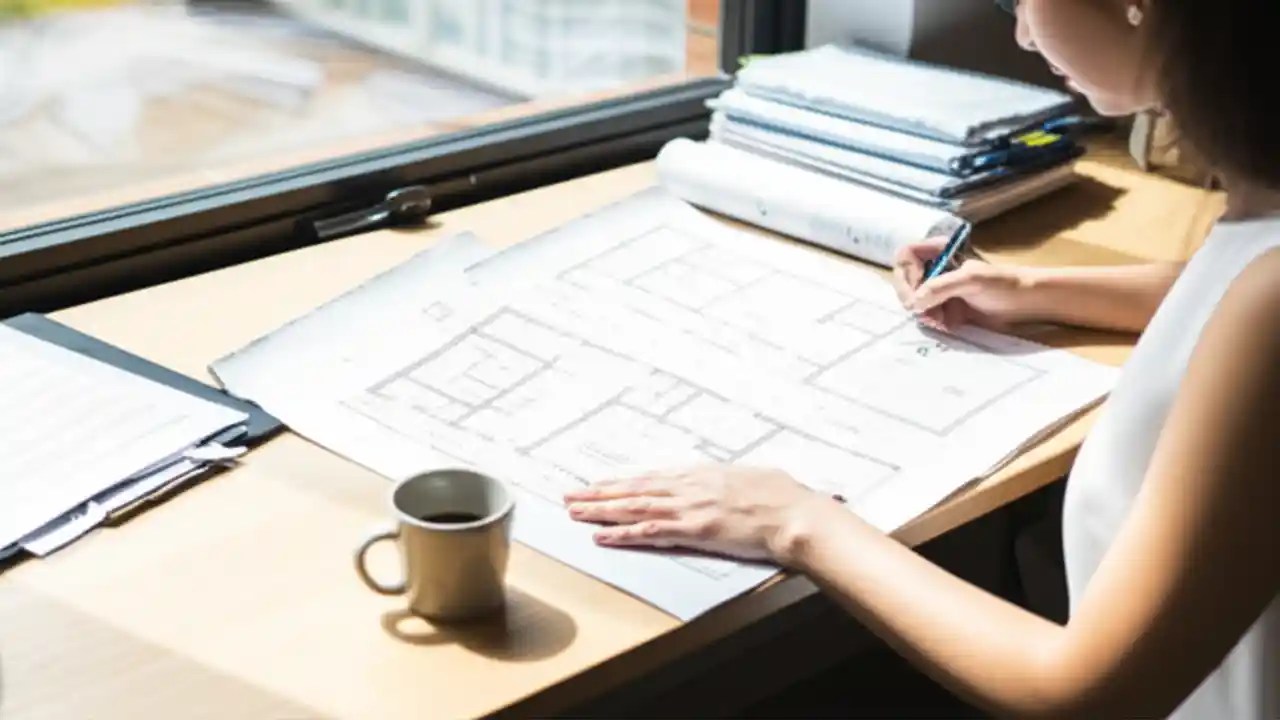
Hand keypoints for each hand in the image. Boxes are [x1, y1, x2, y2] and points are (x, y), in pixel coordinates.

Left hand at [563, 465, 832, 564]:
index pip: (652, 477)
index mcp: (702, 474)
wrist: (796, 513)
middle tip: (570, 495)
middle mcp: (690, 487)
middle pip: (635, 489)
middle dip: (600, 493)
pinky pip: (650, 531)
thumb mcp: (751, 477)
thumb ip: (729, 481)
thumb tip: (727, 482)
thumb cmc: (783, 496)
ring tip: (575, 511)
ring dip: (601, 510)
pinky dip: (623, 534)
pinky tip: (602, 535)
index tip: (600, 484)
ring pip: (635, 507)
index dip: (623, 482)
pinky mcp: (695, 530)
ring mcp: (690, 507)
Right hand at [892, 237, 1036, 331]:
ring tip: (939, 321)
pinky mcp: (948, 310)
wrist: (1029, 304)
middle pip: (906, 281)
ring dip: (923, 313)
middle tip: (923, 312)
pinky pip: (927, 316)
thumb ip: (941, 287)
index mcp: (941, 255)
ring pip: (915, 302)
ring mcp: (942, 292)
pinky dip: (932, 322)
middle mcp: (938, 271)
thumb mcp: (971, 280)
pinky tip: (946, 325)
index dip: (905, 273)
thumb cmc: (1004, 284)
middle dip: (912, 298)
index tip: (916, 291)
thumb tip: (914, 302)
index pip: (906, 256)